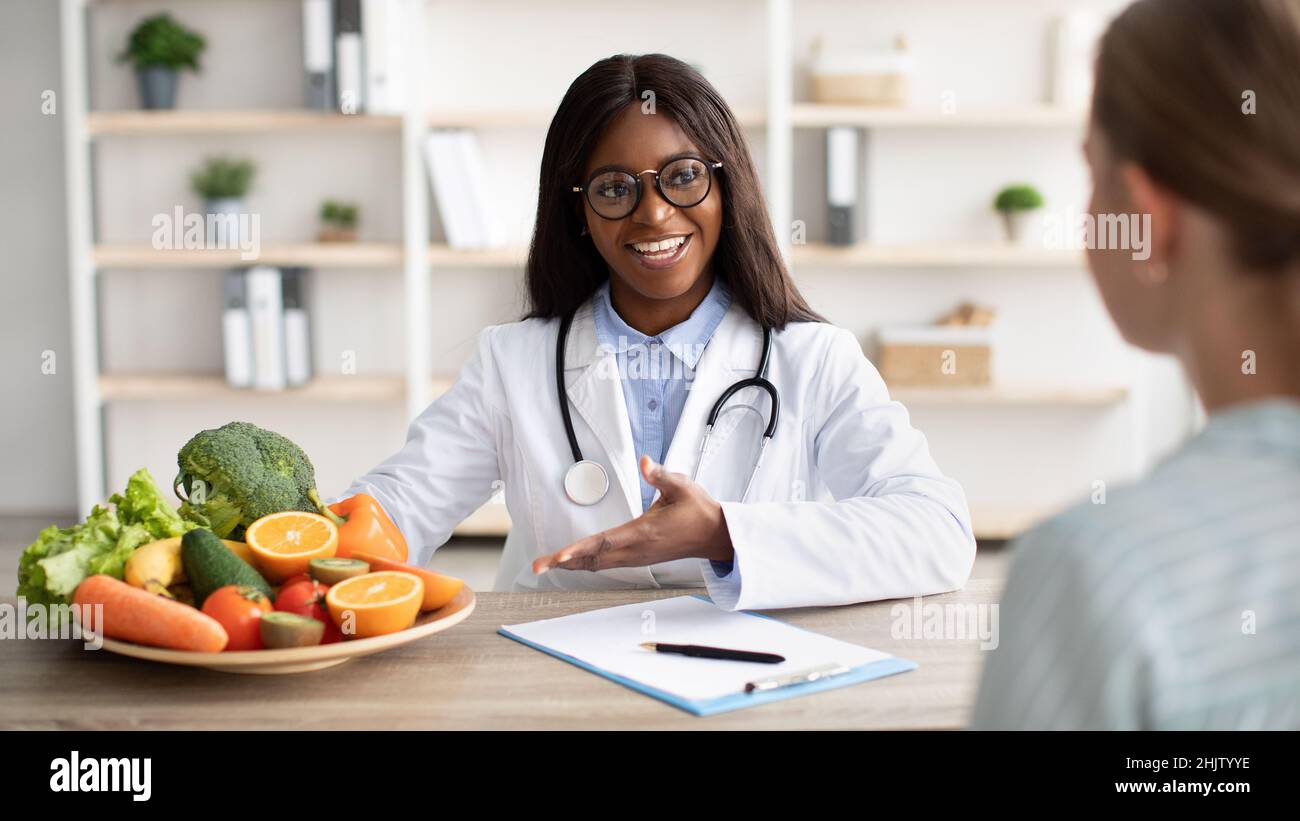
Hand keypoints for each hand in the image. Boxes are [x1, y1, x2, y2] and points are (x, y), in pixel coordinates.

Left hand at [532, 455, 733, 573]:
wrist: (715, 536)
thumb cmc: (698, 511)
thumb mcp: (681, 486)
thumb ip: (660, 475)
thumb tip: (644, 461)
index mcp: (643, 532)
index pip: (603, 543)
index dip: (578, 550)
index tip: (558, 557)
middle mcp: (637, 550)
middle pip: (593, 559)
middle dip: (564, 562)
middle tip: (538, 565)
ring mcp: (638, 557)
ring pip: (598, 564)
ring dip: (573, 564)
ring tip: (548, 564)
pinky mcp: (639, 558)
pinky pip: (607, 564)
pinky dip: (587, 563)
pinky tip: (576, 562)